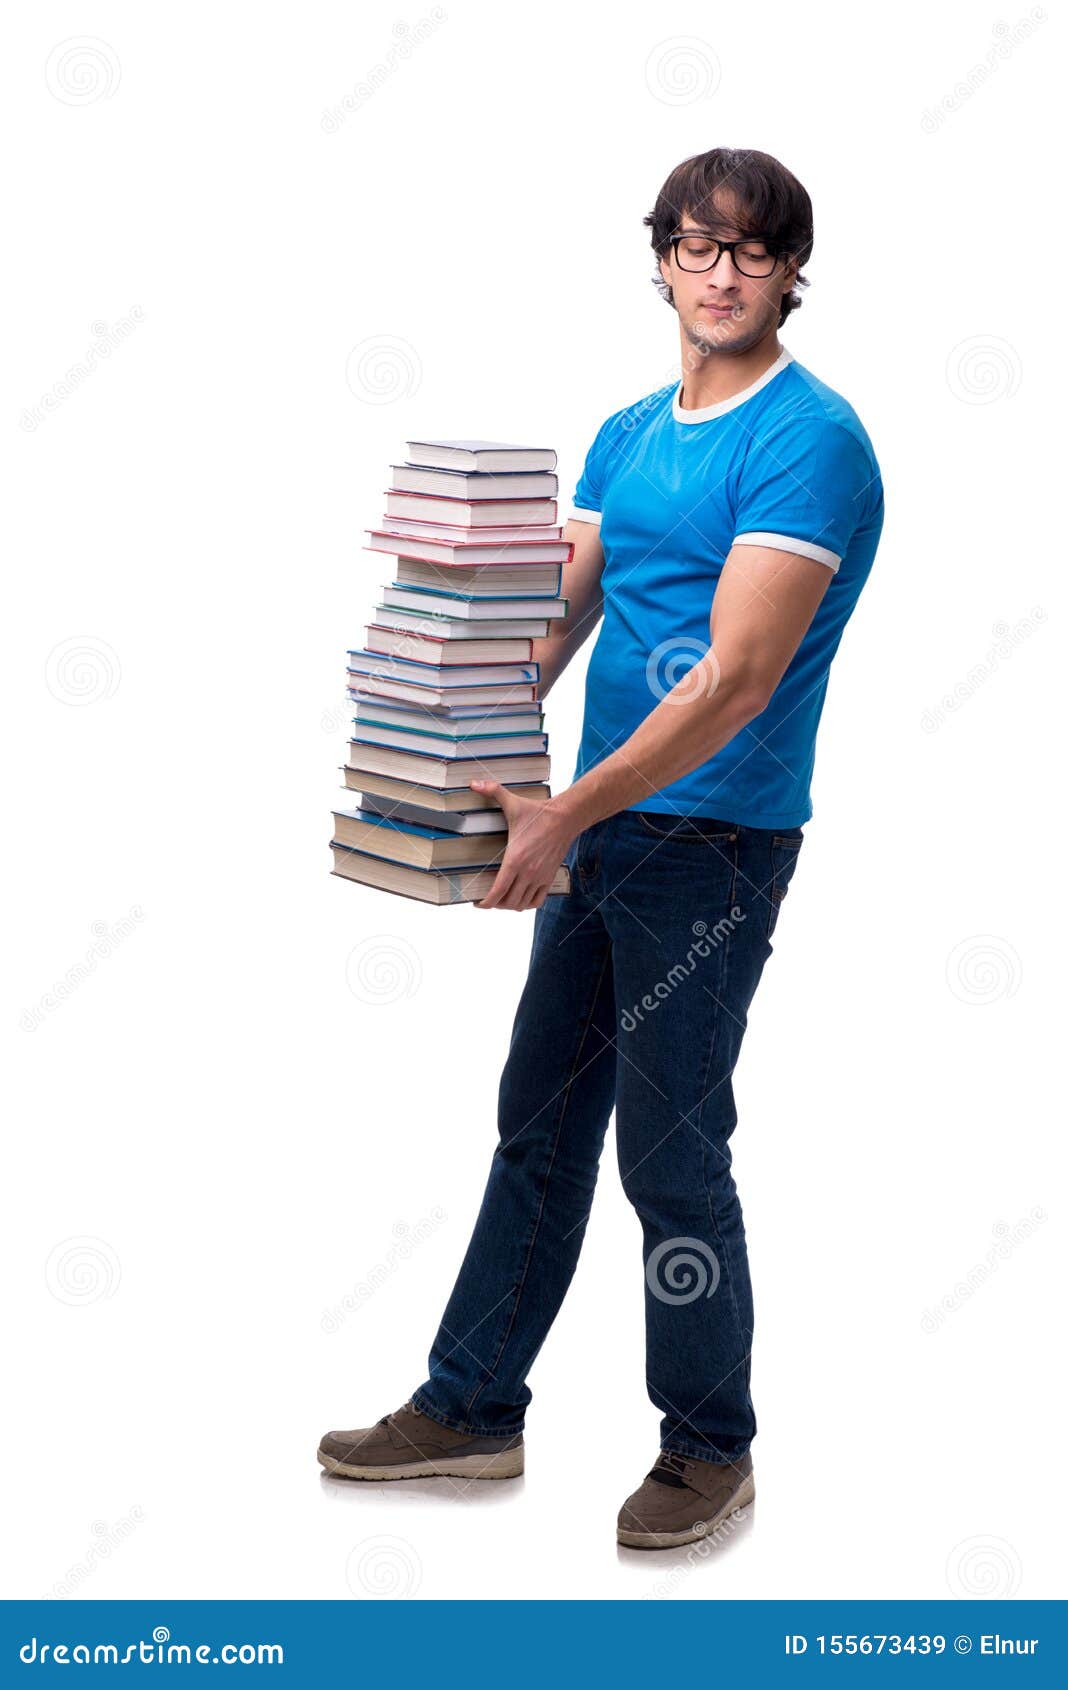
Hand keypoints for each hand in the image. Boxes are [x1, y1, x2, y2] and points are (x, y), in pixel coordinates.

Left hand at [470, 779, 576, 910]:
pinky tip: (520, 897)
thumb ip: (492, 791)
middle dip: (495, 904)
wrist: (566, 818)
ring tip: (501, 899)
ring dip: (510, 905)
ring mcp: (539, 877)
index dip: (485, 902)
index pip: (497, 892)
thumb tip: (473, 783)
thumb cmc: (538, 813)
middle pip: (508, 902)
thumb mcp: (513, 803)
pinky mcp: (549, 877)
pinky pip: (537, 900)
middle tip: (487, 898)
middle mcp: (527, 873)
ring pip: (522, 904)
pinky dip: (527, 904)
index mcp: (515, 860)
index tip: (477, 902)